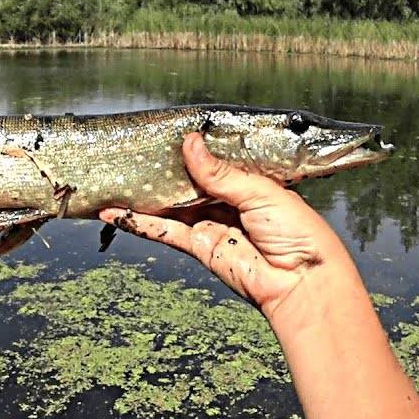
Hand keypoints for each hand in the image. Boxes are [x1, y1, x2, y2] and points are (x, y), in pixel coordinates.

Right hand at [100, 133, 356, 321]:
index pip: (214, 161)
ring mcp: (212, 224)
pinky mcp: (200, 246)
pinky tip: (118, 213)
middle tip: (135, 154)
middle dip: (163, 171)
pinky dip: (141, 222)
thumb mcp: (260, 192)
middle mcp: (229, 202)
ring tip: (116, 182)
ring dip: (146, 196)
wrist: (301, 283)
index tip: (165, 135)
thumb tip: (189, 145)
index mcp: (250, 183)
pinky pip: (166, 231)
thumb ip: (219, 173)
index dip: (191, 149)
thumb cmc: (298, 234)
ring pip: (172, 205)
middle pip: (188, 182)